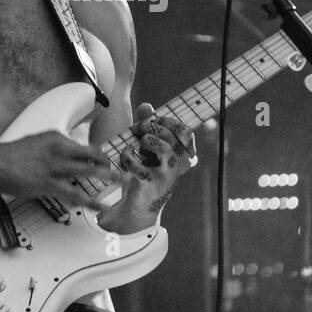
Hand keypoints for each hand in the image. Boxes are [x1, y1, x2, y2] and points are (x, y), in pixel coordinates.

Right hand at [0, 131, 120, 208]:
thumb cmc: (10, 155)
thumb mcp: (35, 143)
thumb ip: (51, 148)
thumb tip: (64, 157)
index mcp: (55, 137)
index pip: (82, 146)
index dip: (97, 155)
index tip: (105, 160)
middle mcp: (58, 149)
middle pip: (90, 155)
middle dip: (107, 162)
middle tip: (119, 168)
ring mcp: (55, 166)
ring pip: (87, 172)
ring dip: (106, 176)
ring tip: (119, 181)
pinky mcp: (49, 183)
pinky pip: (75, 192)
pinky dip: (89, 200)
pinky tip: (99, 205)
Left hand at [114, 104, 196, 221]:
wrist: (139, 205)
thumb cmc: (145, 170)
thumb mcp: (147, 145)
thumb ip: (147, 123)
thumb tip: (147, 106)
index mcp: (184, 155)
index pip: (185, 131)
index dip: (167, 121)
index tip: (153, 120)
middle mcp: (180, 165)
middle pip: (172, 135)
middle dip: (152, 126)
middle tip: (139, 129)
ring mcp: (167, 176)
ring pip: (164, 148)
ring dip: (147, 140)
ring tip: (138, 143)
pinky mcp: (151, 185)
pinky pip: (139, 165)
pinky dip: (128, 156)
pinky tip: (126, 156)